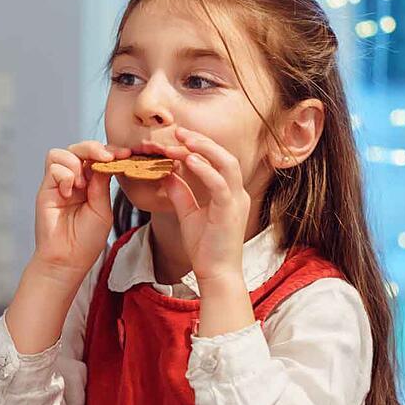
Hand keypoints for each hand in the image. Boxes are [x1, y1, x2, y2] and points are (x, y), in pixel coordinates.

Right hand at [32, 141, 131, 279]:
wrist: (68, 259)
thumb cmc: (86, 239)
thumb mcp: (102, 208)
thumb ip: (101, 184)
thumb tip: (106, 160)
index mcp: (91, 184)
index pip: (98, 157)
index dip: (111, 152)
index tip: (126, 154)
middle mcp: (74, 180)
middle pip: (79, 148)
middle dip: (94, 148)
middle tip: (107, 158)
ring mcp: (59, 183)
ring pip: (62, 153)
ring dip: (76, 162)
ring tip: (82, 185)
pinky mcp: (46, 188)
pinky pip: (53, 166)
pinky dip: (65, 174)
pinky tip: (69, 192)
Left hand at [148, 128, 249, 285]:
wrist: (216, 274)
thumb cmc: (205, 247)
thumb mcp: (188, 214)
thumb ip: (180, 192)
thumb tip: (168, 173)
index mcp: (229, 192)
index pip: (217, 160)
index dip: (198, 146)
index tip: (177, 138)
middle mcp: (237, 193)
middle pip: (224, 155)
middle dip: (202, 140)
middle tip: (179, 130)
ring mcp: (236, 201)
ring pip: (226, 164)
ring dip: (204, 148)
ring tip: (183, 139)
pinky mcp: (230, 212)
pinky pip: (220, 184)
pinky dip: (205, 169)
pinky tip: (188, 160)